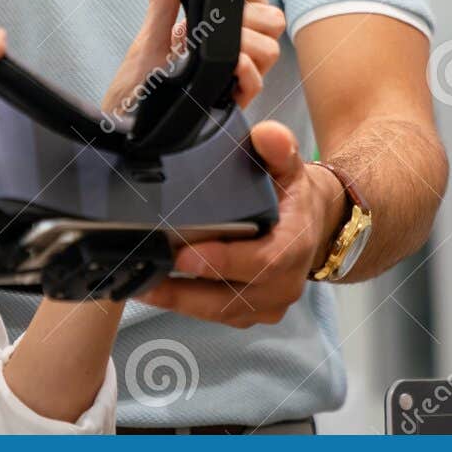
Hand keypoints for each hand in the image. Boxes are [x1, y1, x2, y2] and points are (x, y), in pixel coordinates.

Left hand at [101, 0, 285, 116]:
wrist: (122, 123)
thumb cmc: (135, 83)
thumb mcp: (149, 38)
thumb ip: (161, 0)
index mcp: (215, 30)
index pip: (254, 0)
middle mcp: (229, 51)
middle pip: (271, 22)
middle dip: (253, 16)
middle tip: (223, 24)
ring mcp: (232, 77)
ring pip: (270, 50)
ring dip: (250, 42)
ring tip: (222, 47)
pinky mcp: (228, 103)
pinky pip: (256, 84)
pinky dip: (247, 70)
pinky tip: (231, 65)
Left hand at [136, 120, 345, 327]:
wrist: (314, 224)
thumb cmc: (292, 194)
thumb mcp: (289, 166)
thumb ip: (278, 149)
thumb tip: (266, 135)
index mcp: (294, 245)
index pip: (263, 261)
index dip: (224, 262)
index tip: (184, 256)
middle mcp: (284, 284)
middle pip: (232, 298)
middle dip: (184, 291)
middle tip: (144, 277)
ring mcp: (267, 305)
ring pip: (218, 312)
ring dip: (177, 301)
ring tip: (138, 284)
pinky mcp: (250, 314)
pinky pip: (215, 316)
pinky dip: (184, 305)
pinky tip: (154, 288)